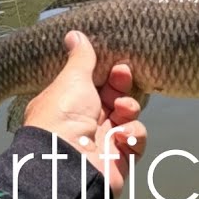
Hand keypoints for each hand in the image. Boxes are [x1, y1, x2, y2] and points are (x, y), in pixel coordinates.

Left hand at [23, 31, 147, 195]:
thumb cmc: (62, 117)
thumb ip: (81, 58)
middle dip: (122, 87)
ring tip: (122, 111)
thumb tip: (75, 34)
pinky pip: (136, 140)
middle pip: (114, 98)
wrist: (67, 164)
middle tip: (123, 77)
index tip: (118, 65)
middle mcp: (85, 123)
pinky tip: (121, 136)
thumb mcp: (72, 80)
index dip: (109, 74)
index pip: (94, 85)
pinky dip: (133, 135)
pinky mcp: (120, 158)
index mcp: (69, 104)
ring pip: (128, 117)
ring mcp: (103, 142)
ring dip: (129, 109)